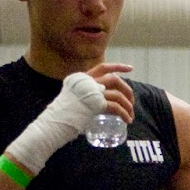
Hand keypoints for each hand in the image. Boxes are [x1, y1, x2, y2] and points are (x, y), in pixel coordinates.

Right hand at [6, 62, 133, 172]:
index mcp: (82, 78)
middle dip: (127, 90)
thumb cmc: (64, 113)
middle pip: (115, 80)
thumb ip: (88, 95)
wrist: (56, 121)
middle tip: (132, 102)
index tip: (130, 69)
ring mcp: (92, 92)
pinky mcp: (96, 103)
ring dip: (128, 105)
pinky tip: (127, 120)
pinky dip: (125, 114)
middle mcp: (88, 82)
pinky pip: (117, 107)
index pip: (103, 67)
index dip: (118, 67)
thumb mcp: (76, 98)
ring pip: (118, 94)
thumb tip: (104, 101)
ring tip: (130, 115)